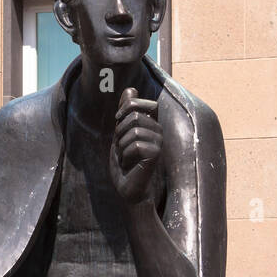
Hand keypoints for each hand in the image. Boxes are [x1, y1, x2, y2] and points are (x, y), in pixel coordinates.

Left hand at [109, 88, 161, 205]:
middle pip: (133, 116)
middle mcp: (158, 130)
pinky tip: (129, 165)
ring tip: (125, 157)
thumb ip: (125, 113)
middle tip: (121, 147)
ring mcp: (159, 142)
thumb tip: (131, 89)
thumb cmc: (124, 163)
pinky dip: (125, 156)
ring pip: (133, 130)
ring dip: (121, 146)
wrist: (128, 188)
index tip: (118, 120)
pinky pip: (136, 144)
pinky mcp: (156, 154)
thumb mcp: (120, 133)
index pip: (140, 102)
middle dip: (119, 132)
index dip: (126, 108)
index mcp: (150, 123)